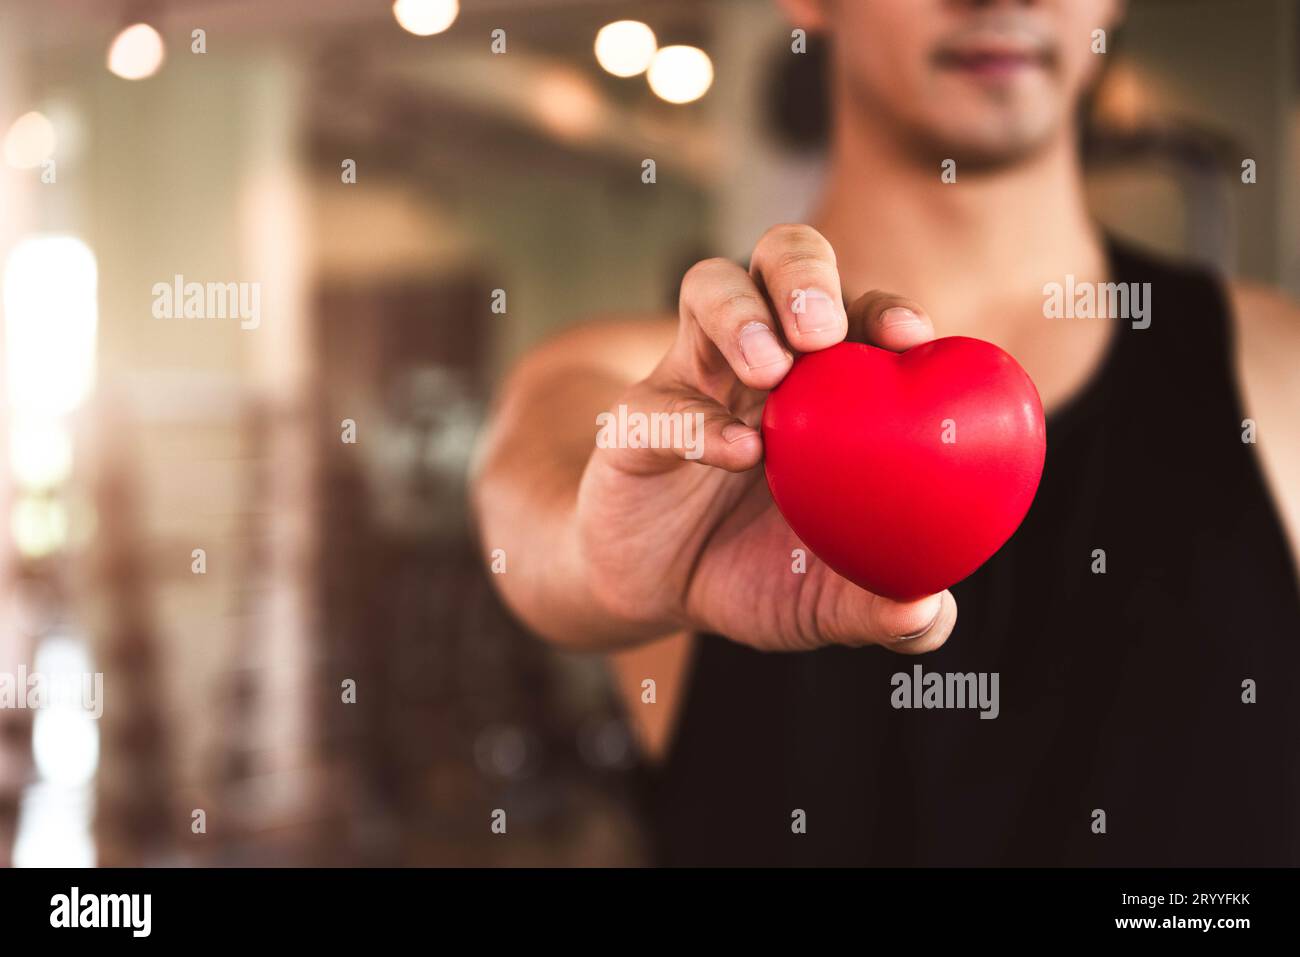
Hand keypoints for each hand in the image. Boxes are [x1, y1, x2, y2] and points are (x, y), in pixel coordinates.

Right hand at [577, 224, 957, 651]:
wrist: (653, 592)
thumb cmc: (754, 572)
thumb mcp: (823, 601)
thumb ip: (877, 608)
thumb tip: (928, 616)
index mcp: (823, 384)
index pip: (860, 314)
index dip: (886, 310)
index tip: (910, 338)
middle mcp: (761, 360)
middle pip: (784, 258)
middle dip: (805, 273)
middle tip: (823, 329)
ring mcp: (692, 378)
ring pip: (710, 288)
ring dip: (743, 314)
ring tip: (771, 369)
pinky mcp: (633, 421)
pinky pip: (657, 401)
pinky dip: (696, 420)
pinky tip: (736, 452)